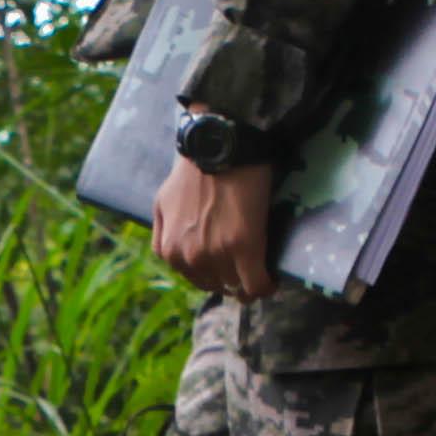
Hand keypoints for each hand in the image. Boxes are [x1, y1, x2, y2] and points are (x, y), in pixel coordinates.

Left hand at [151, 154, 277, 297]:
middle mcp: (189, 259)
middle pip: (216, 285)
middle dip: (230, 278)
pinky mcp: (245, 249)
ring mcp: (216, 256)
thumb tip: (174, 249)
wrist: (219, 148)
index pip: (196, 280)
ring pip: (236, 287)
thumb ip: (163, 231)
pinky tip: (273, 279)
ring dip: (248, 282)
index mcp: (169, 251)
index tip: (228, 267)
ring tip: (259, 271)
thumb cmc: (193, 170)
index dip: (214, 274)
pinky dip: (266, 285)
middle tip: (246, 267)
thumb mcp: (162, 202)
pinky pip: (257, 284)